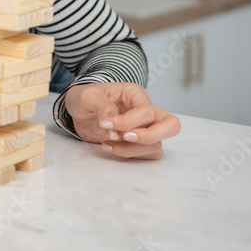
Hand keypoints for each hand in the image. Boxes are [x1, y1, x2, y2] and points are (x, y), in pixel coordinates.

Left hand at [63, 83, 180, 159]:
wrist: (80, 109)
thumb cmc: (86, 98)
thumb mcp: (87, 96)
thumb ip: (102, 106)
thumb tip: (113, 125)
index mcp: (136, 94)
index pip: (146, 110)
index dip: (128, 122)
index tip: (105, 125)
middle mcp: (147, 110)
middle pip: (171, 125)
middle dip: (149, 136)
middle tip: (125, 137)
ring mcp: (146, 127)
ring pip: (157, 144)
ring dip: (132, 149)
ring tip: (106, 143)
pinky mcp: (140, 142)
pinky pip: (149, 154)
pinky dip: (132, 156)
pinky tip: (110, 148)